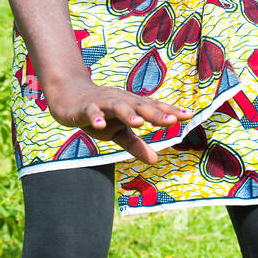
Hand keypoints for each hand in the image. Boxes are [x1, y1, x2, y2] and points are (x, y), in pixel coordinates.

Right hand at [45, 80, 192, 164]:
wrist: (69, 97)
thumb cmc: (100, 114)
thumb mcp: (119, 132)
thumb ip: (136, 145)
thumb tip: (156, 160)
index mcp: (132, 106)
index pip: (154, 108)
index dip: (170, 112)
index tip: (188, 116)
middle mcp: (121, 101)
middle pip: (140, 106)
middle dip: (155, 113)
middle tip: (171, 121)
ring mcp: (103, 102)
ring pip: (118, 106)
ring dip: (129, 114)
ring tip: (140, 123)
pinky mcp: (85, 108)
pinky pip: (91, 111)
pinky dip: (96, 117)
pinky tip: (100, 124)